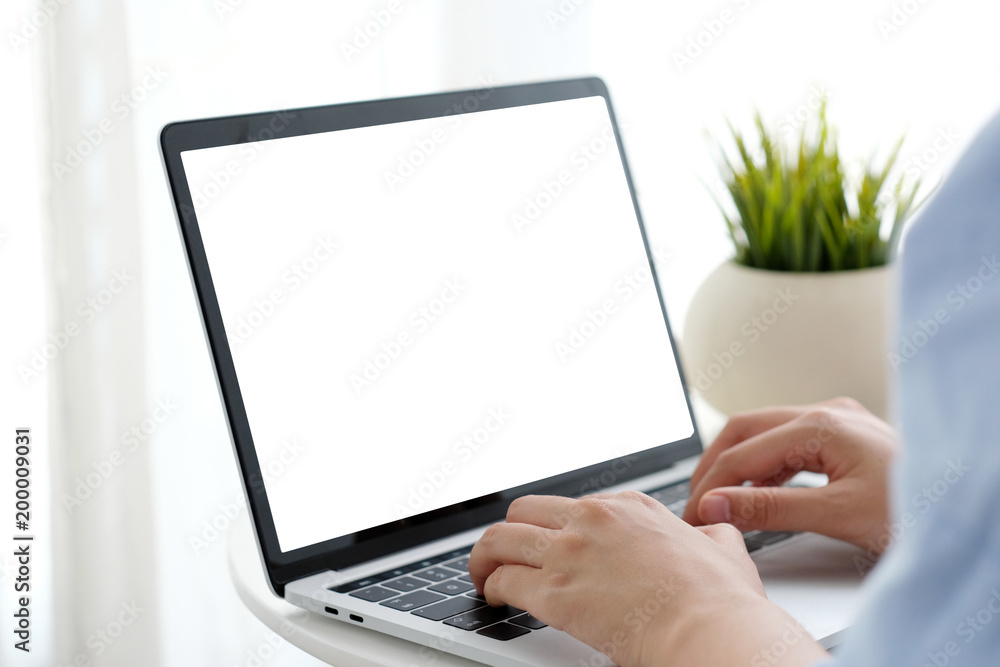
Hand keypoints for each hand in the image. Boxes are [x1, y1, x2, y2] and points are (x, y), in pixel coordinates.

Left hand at [468, 492, 826, 666]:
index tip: (552, 542)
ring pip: (501, 539)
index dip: (557, 527)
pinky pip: (504, 579)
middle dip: (512, 532)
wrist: (708, 628)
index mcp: (630, 507)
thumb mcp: (722, 548)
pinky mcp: (554, 592)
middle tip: (505, 553)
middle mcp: (594, 520)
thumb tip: (711, 534)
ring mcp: (570, 553)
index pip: (573, 505)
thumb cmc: (718, 599)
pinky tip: (495, 598)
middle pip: (525, 511)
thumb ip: (710, 535)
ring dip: (486, 557)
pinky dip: (492, 588)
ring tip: (483, 573)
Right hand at [683, 397, 896, 552]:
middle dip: (714, 463)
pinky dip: (764, 463)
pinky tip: (760, 486)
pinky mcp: (845, 434)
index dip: (711, 485)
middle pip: (746, 428)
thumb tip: (717, 505)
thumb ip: (770, 509)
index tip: (693, 514)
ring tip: (720, 496)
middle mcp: (827, 412)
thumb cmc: (917, 510)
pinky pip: (788, 440)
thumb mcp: (838, 516)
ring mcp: (837, 419)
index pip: (743, 452)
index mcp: (822, 425)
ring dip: (738, 461)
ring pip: (765, 430)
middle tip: (695, 500)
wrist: (967, 505)